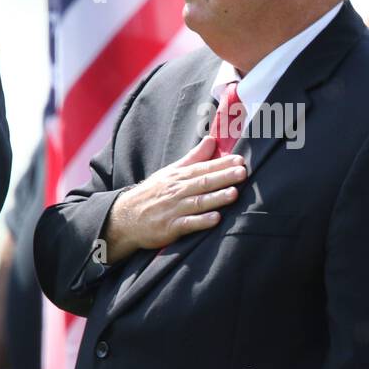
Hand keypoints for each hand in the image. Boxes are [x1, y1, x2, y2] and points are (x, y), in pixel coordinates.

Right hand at [102, 135, 245, 262]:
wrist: (126, 218)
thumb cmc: (153, 193)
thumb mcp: (170, 172)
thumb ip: (193, 157)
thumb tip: (211, 140)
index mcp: (178, 177)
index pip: (203, 168)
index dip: (222, 164)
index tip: (239, 160)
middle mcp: (177, 191)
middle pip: (203, 182)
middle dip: (223, 177)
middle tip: (242, 172)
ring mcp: (174, 209)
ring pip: (198, 202)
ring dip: (216, 198)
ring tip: (234, 193)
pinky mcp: (170, 227)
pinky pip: (188, 224)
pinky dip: (201, 221)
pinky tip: (216, 219)